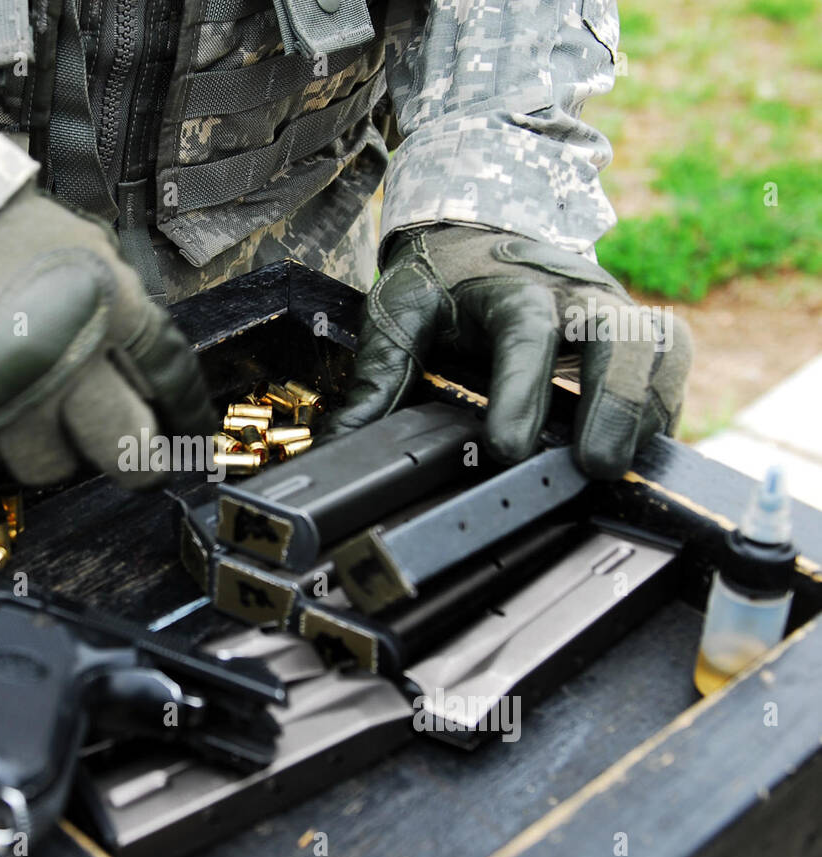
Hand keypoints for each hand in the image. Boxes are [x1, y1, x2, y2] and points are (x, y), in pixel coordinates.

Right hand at [0, 186, 213, 486]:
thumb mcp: (78, 247)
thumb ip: (120, 311)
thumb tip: (151, 379)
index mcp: (103, 305)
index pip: (170, 375)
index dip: (187, 412)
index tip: (189, 435)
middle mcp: (59, 361)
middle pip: (126, 451)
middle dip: (135, 456)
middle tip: (129, 453)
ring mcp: (1, 399)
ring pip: (50, 468)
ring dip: (49, 447)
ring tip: (30, 409)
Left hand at [327, 224, 692, 478]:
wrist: (483, 234)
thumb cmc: (443, 280)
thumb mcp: (402, 312)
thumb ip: (379, 374)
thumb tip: (342, 443)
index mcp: (513, 285)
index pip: (527, 330)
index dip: (523, 387)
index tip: (509, 447)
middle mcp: (576, 295)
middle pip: (620, 335)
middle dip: (615, 401)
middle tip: (595, 464)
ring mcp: (614, 314)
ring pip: (660, 350)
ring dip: (647, 410)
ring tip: (619, 469)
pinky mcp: (636, 339)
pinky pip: (668, 372)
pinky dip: (659, 415)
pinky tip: (637, 458)